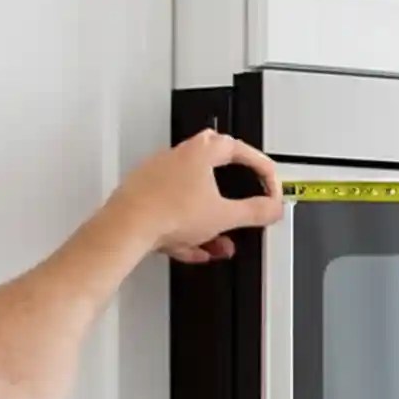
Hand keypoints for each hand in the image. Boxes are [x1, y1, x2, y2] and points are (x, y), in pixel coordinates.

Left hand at [97, 128, 283, 262]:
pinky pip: (175, 210)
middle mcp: (177, 157)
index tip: (270, 191)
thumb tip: (272, 209)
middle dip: (234, 191)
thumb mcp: (225, 216)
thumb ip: (256, 212)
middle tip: (245, 201)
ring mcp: (158, 175)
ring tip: (219, 241)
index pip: (243, 151)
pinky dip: (188, 227)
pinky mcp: (144, 195)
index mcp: (201, 152)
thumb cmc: (165, 212)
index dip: (264, 172)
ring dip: (211, 219)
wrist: (126, 229)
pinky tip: (194, 247)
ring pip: (194, 195)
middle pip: (216, 165)